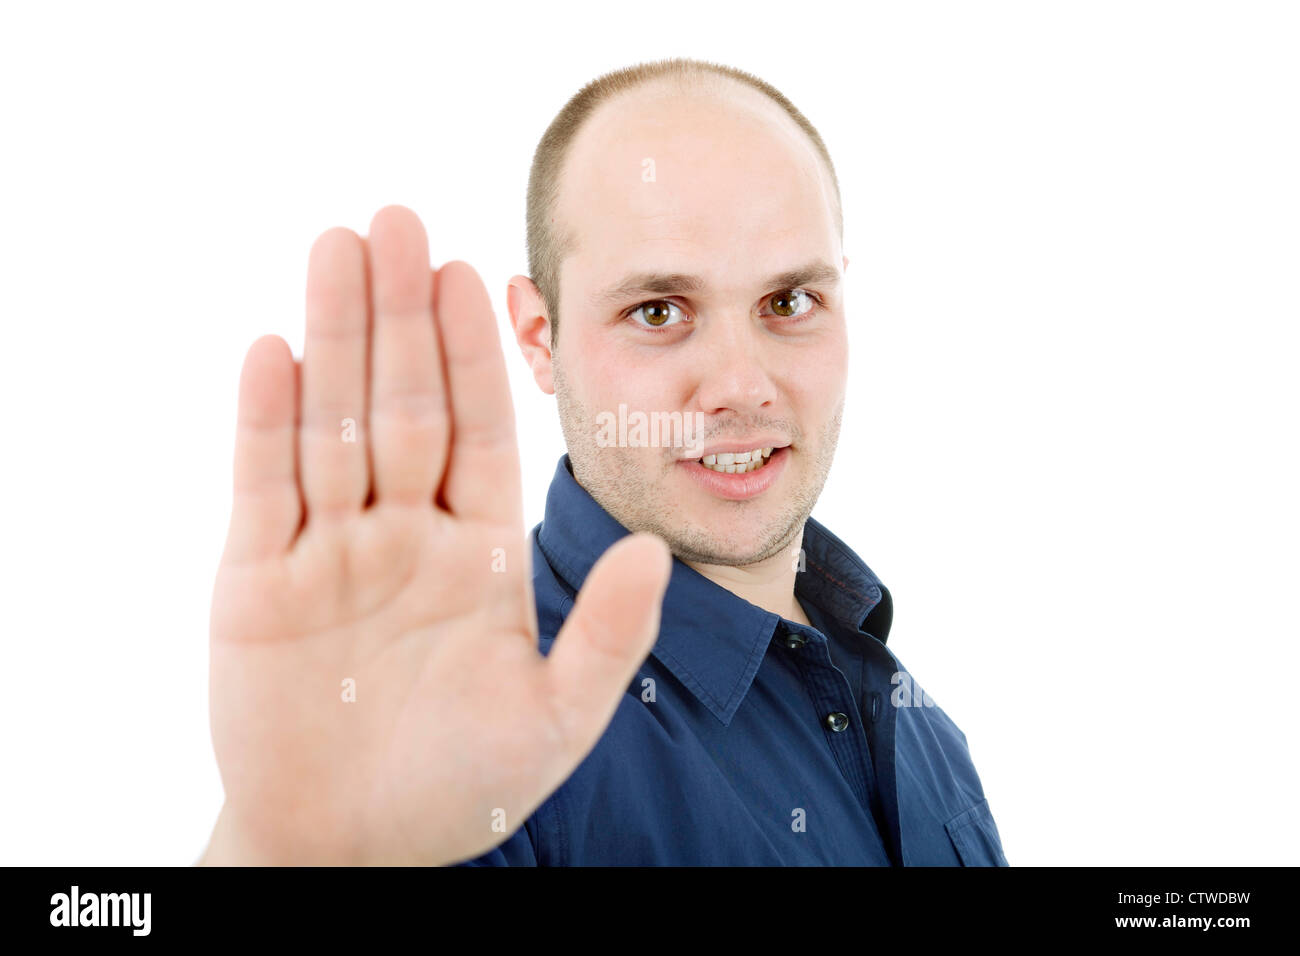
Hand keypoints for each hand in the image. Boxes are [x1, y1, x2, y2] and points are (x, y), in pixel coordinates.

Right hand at [202, 205, 669, 864]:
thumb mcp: (555, 718)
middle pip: (403, 403)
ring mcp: (328, 552)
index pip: (478, 429)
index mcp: (476, 554)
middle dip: (399, 314)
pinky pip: (262, 487)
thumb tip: (658, 551)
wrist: (353, 848)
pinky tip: (275, 349)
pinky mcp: (257, 582)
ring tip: (337, 246)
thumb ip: (606, 635)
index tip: (472, 272)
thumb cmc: (460, 788)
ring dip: (334, 336)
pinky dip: (266, 420)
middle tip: (396, 216)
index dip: (473, 353)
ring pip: (331, 424)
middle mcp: (403, 535)